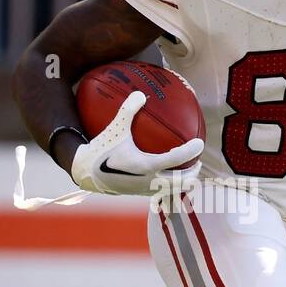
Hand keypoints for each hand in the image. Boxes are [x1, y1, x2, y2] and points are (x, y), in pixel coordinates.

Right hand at [70, 90, 203, 196]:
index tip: (200, 143)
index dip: (191, 151)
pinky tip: (168, 176)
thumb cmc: (101, 149)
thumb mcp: (115, 128)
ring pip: (173, 191)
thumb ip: (128, 110)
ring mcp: (146, 190)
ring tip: (188, 172)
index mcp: (146, 165)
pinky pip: (161, 192)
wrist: (85, 173)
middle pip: (182, 182)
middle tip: (198, 161)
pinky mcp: (140, 194)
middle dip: (194, 173)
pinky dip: (170, 186)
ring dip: (184, 183)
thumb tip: (140, 93)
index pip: (176, 159)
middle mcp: (149, 181)